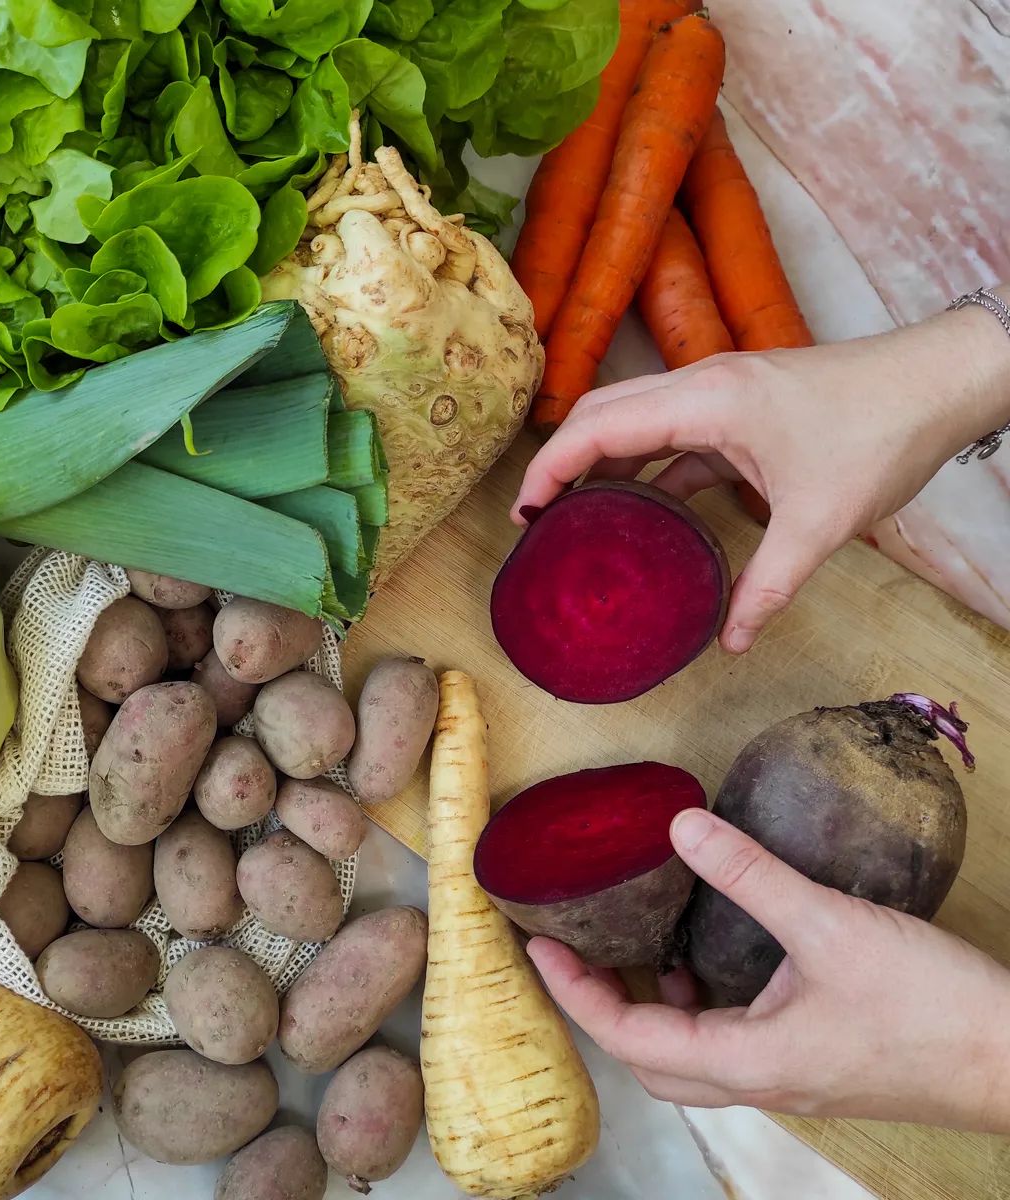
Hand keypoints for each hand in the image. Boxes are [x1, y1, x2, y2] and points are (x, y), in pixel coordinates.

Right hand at [513, 295, 1009, 653]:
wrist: (940, 382)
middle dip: (561, 460)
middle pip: (602, 412)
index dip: (550, 468)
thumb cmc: (881, 435)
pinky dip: (649, 466)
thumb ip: (766, 586)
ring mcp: (720, 391)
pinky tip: (648, 508)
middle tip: (538, 517)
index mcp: (706, 401)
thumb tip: (731, 643)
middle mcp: (701, 385)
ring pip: (634, 418)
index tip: (525, 513)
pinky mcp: (740, 406)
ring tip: (578, 514)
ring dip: (601, 460)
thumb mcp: (819, 523)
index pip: (598, 427)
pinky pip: (674, 432)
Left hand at [528, 808, 1009, 1132]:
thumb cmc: (930, 1005)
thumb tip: (677, 825)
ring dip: (651, 1010)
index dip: (576, 992)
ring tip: (630, 947)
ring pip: (694, 1058)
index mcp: (748, 1061)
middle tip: (572, 954)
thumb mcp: (829, 925)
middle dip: (601, 1008)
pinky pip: (734, 1044)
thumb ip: (750, 875)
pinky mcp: (818, 1062)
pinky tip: (710, 960)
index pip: (631, 1037)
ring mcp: (791, 1079)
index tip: (538, 948)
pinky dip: (701, 1006)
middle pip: (652, 1061)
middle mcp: (760, 1081)